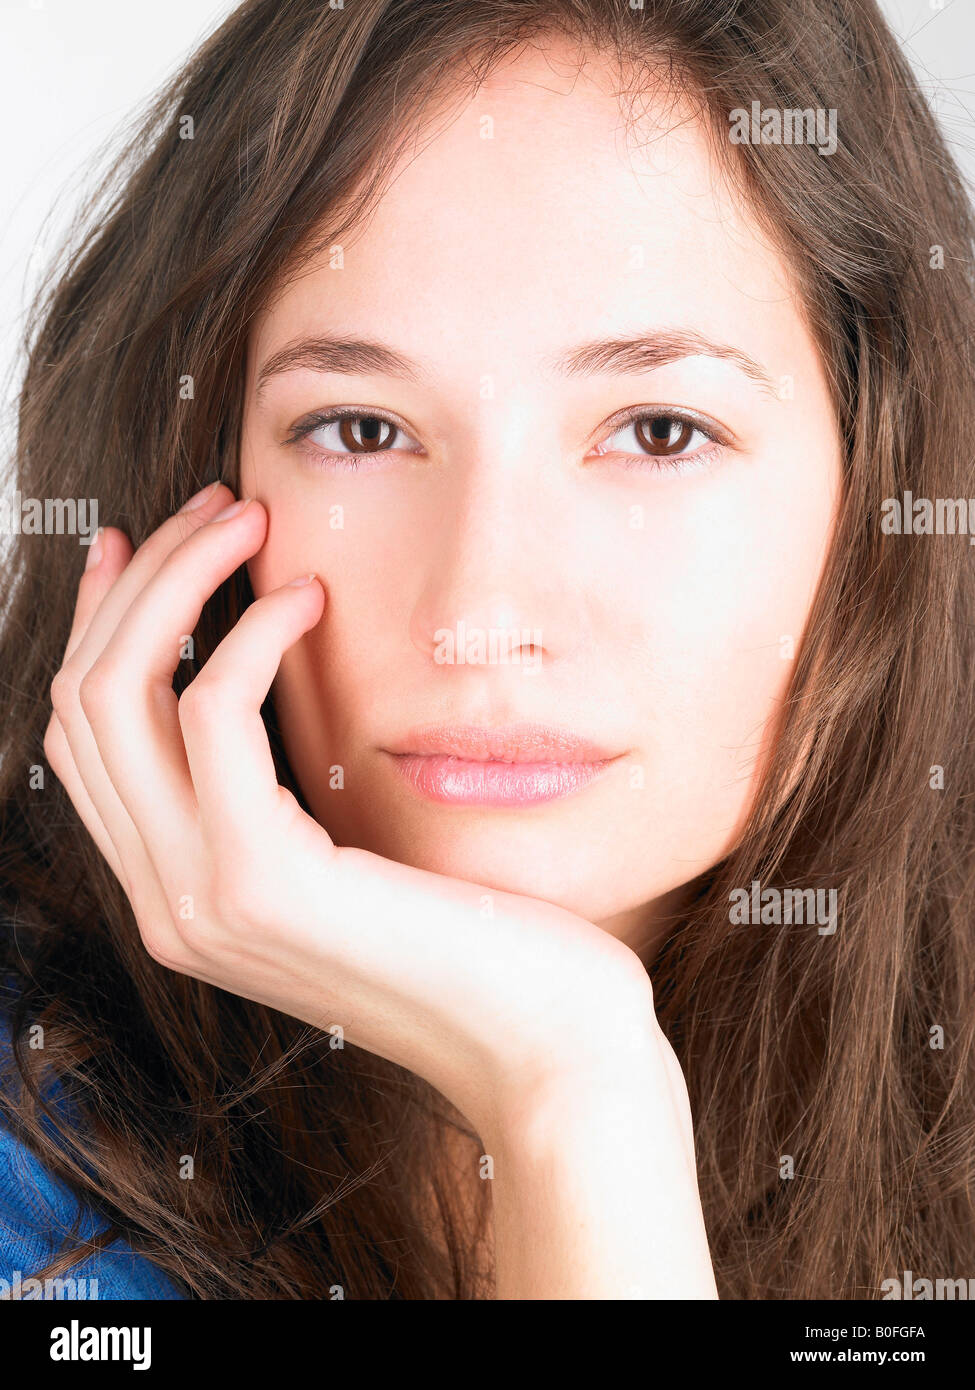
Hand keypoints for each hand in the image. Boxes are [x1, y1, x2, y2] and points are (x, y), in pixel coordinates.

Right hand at [45, 484, 684, 1140]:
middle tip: (213, 508)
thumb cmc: (472, 940)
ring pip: (119, 696)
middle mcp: (165, 903)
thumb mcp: (349, 857)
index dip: (103, 628)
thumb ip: (278, 798)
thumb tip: (252, 676)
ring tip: (251, 523)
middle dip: (140, 584)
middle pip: (85, 703)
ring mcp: (198, 901)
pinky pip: (209, 714)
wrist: (545, 1041)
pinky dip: (248, 633)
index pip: (88, 741)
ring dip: (182, 583)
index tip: (148, 544)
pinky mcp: (258, 882)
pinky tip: (309, 598)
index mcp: (180, 894)